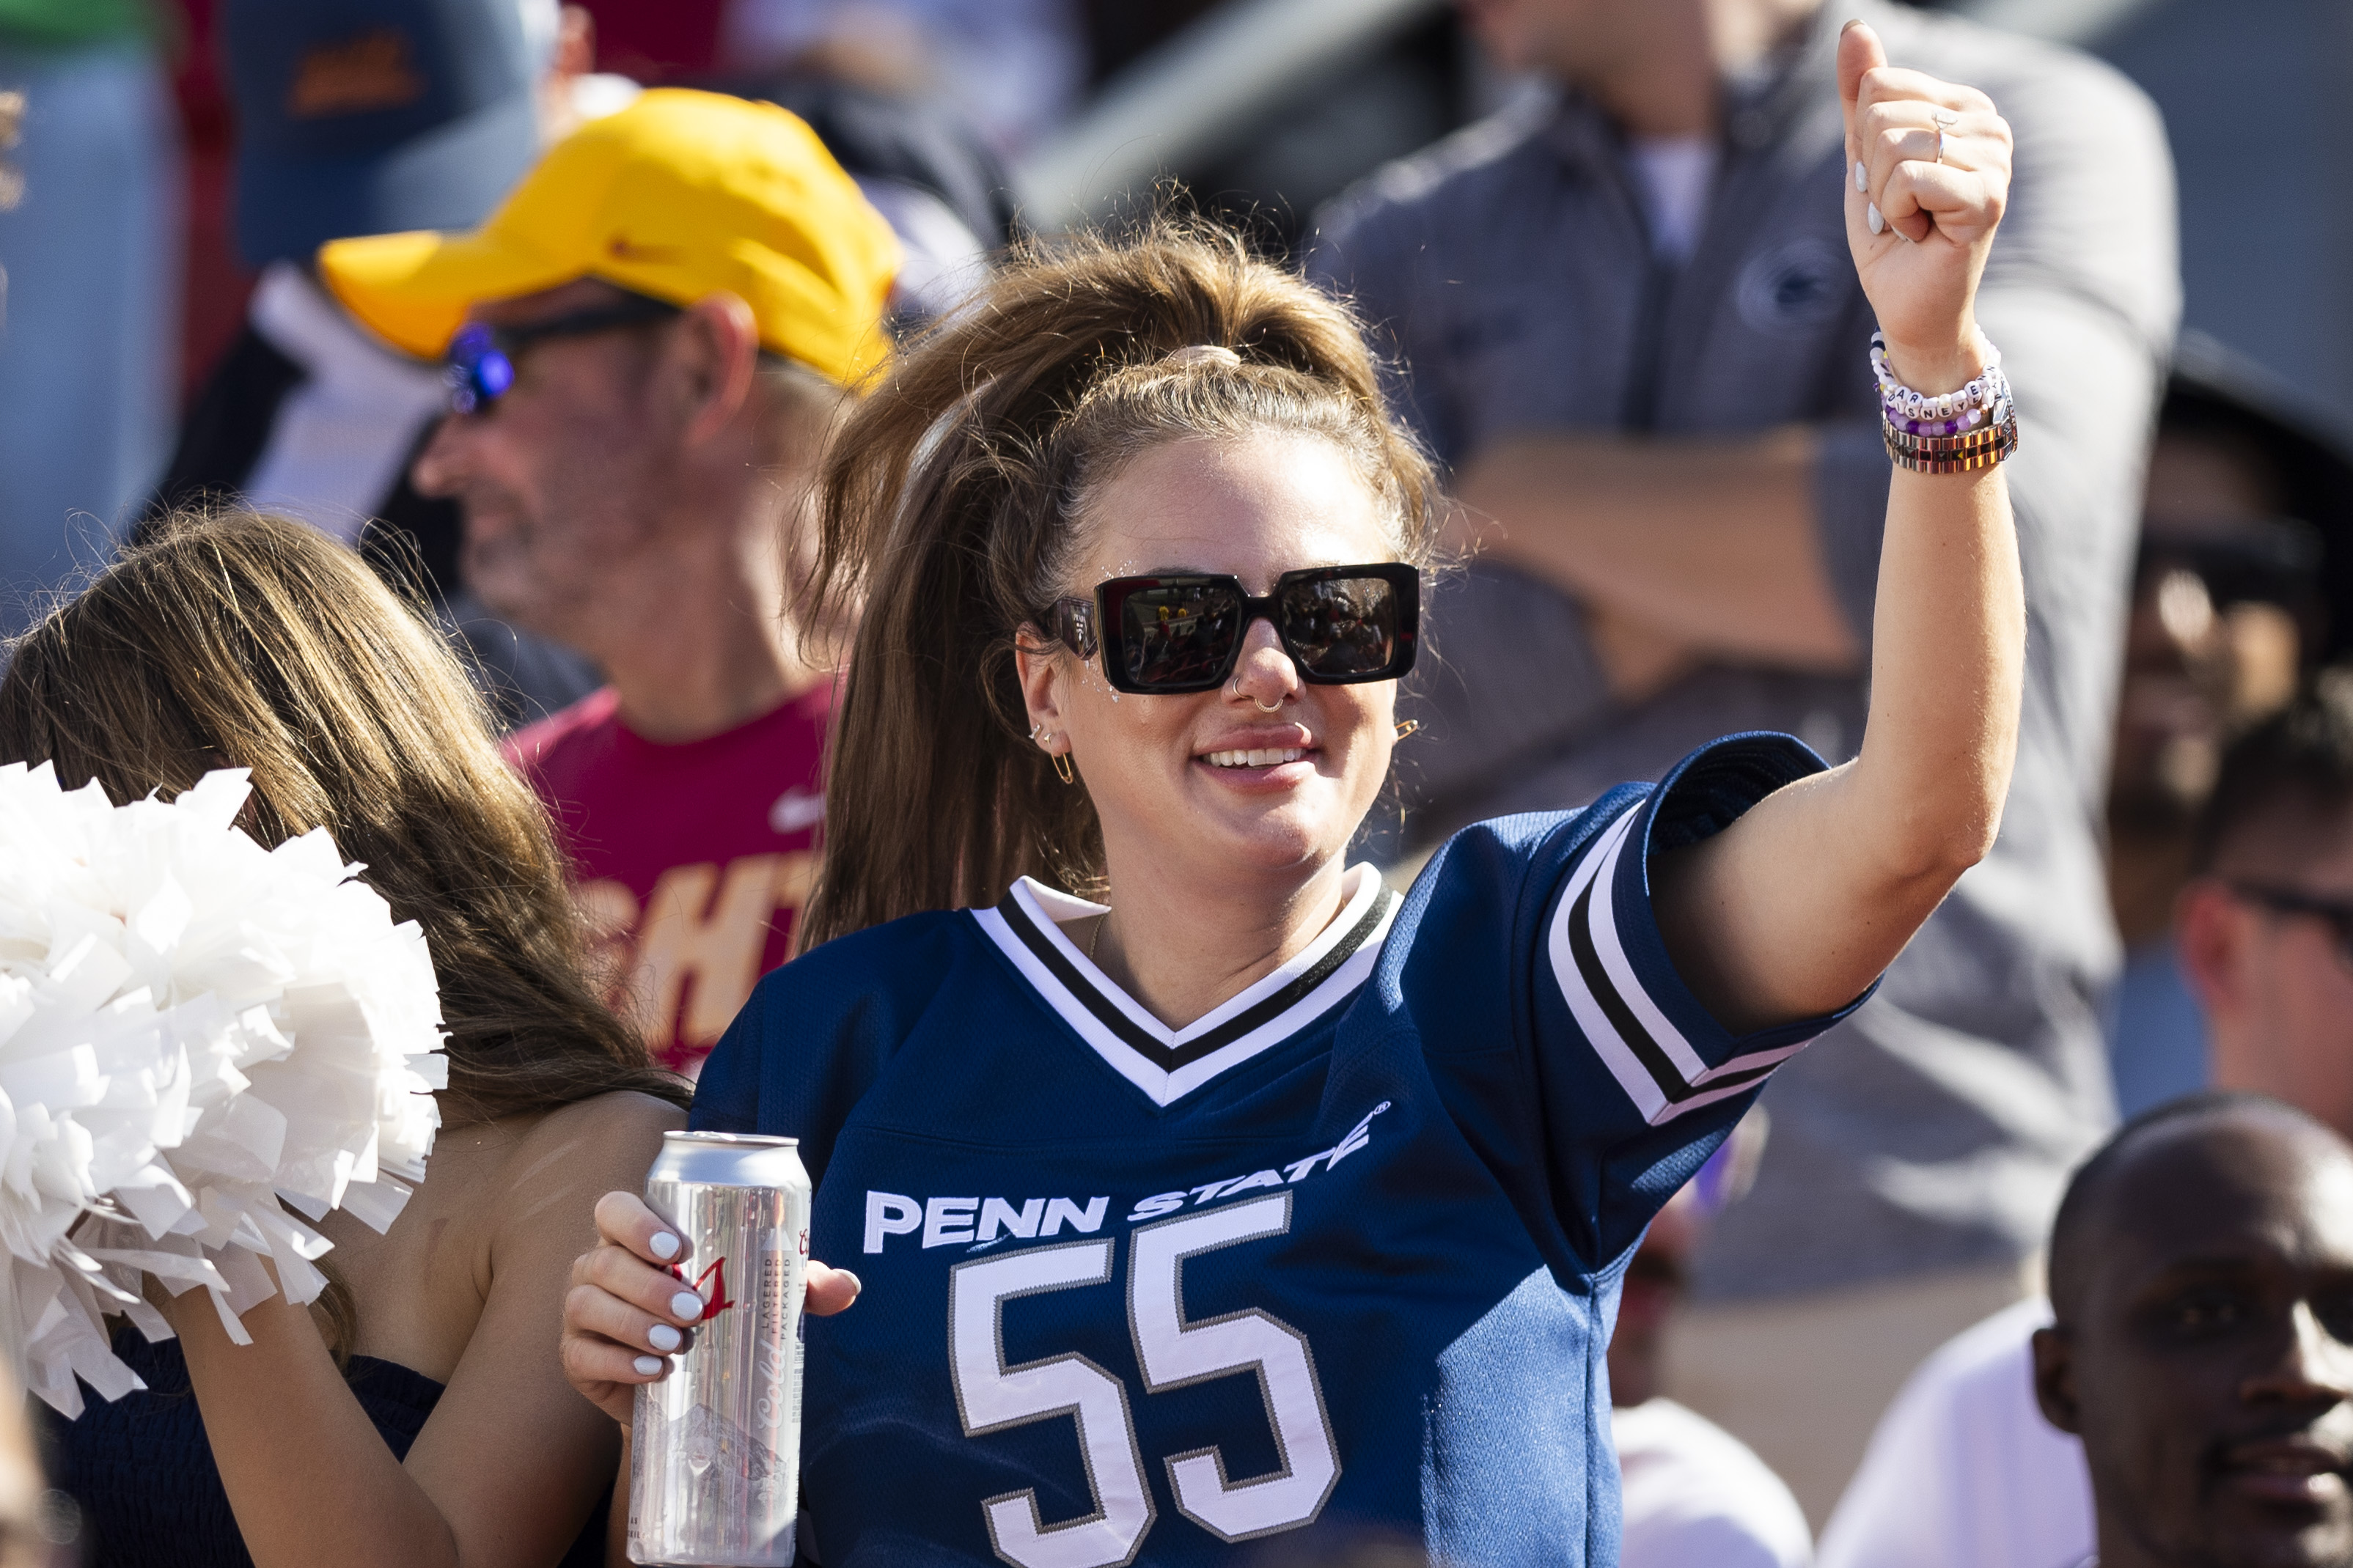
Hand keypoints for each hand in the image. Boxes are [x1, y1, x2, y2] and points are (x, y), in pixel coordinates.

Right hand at [560, 1190, 862, 1425]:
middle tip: (694, 1310)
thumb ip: (802, 1283)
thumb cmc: (720, 1317)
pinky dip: (619, 1361)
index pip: (615, 1208)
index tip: (678, 1250)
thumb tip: (846, 1287)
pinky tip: (654, 1371)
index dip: (637, 1222)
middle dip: (646, 1284)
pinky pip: (582, 1354)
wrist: (686, 1387)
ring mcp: (580, 1312)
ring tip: (676, 1343)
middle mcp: (598, 1266)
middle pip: (603, 1260)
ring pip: (588, 1305)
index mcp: (635, 1237)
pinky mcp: (576, 1358)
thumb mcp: (761, 1294)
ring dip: (633, 1323)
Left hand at [1839, 21, 2013, 390]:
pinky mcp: (1989, 197)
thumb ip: (1861, 95)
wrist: (1907, 304)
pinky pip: (1909, 178)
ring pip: (1893, 145)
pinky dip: (1897, 214)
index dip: (1864, 141)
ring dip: (1884, 196)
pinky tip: (1921, 234)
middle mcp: (1989, 123)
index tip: (1889, 180)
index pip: (1880, 84)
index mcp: (1963, 105)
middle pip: (1882, 111)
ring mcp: (1995, 158)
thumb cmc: (1891, 234)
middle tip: (1900, 207)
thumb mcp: (1863, 156)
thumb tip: (1854, 28)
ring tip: (1911, 220)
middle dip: (1871, 170)